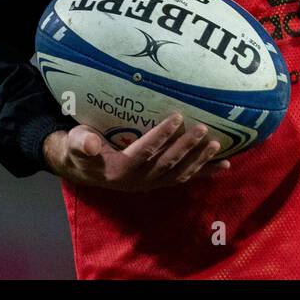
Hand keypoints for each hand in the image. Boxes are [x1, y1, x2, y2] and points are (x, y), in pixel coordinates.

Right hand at [42, 115, 230, 190]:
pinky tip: (225, 165)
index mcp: (119, 169)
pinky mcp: (159, 181)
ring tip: (217, 145)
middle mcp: (138, 180)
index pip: (145, 152)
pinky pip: (185, 178)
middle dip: (187, 147)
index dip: (162, 136)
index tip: (178, 117)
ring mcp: (151, 182)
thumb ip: (81, 143)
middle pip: (167, 164)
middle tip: (204, 128)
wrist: (82, 167)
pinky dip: (205, 172)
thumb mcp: (74, 144)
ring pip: (180, 173)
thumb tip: (90, 143)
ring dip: (199, 160)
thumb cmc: (79, 148)